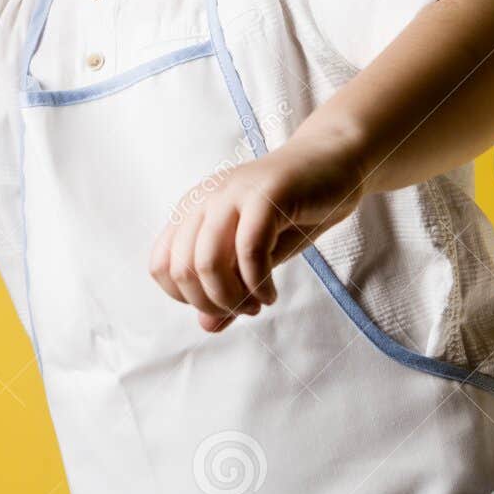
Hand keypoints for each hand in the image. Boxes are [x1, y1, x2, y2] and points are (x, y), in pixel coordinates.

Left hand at [149, 135, 366, 330]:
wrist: (332, 165)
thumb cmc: (291, 213)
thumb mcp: (254, 257)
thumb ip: (229, 288)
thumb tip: (207, 328)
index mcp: (191, 210)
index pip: (161, 266)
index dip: (187, 298)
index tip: (223, 307)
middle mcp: (204, 199)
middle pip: (182, 269)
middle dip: (211, 303)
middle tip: (245, 310)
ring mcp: (232, 193)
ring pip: (208, 261)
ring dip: (233, 297)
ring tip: (257, 305)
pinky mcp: (265, 195)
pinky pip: (249, 250)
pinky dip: (259, 283)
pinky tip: (272, 293)